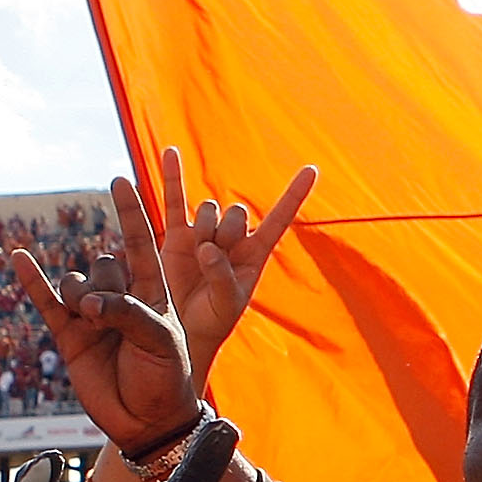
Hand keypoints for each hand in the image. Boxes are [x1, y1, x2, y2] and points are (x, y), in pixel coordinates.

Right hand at [9, 176, 195, 450]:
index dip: (131, 212)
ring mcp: (93, 317)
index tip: (118, 179)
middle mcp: (121, 299)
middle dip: (103, 283)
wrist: (148, 421)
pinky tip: (18, 256)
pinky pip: (47, 302)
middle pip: (104, 265)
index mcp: (153, 293)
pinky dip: (33, 281)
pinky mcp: (70, 337)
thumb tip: (86, 305)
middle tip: (107, 315)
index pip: (141, 243)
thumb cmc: (167, 379)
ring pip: (76, 283)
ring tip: (89, 320)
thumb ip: (127, 314)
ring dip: (78, 295)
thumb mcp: (162, 341)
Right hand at [149, 147, 315, 387]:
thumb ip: (222, 275)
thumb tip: (207, 247)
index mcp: (255, 252)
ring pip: (209, 209)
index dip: (295, 194)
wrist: (184, 329)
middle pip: (235, 212)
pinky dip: (172, 175)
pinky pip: (175, 199)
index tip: (312, 169)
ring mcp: (204, 233)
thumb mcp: (227, 302)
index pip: (279, 217)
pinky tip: (170, 151)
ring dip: (204, 226)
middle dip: (226, 229)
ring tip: (196, 254)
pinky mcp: (177, 235)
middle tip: (213, 256)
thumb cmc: (215, 319)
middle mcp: (232, 238)